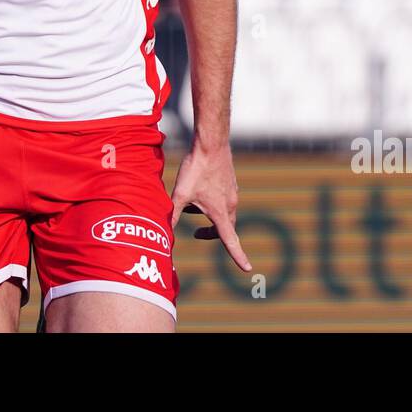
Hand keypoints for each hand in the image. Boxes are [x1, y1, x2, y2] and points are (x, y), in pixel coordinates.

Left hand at [170, 141, 251, 272]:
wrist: (211, 143)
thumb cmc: (196, 169)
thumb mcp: (180, 195)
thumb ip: (173, 216)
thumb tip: (164, 233)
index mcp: (221, 212)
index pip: (230, 241)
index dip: (238, 257)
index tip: (247, 268)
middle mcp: (231, 204)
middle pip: (225, 228)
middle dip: (211, 233)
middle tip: (196, 232)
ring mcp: (232, 192)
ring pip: (222, 212)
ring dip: (208, 215)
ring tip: (190, 206)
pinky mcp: (231, 182)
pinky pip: (223, 198)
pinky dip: (211, 201)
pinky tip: (198, 189)